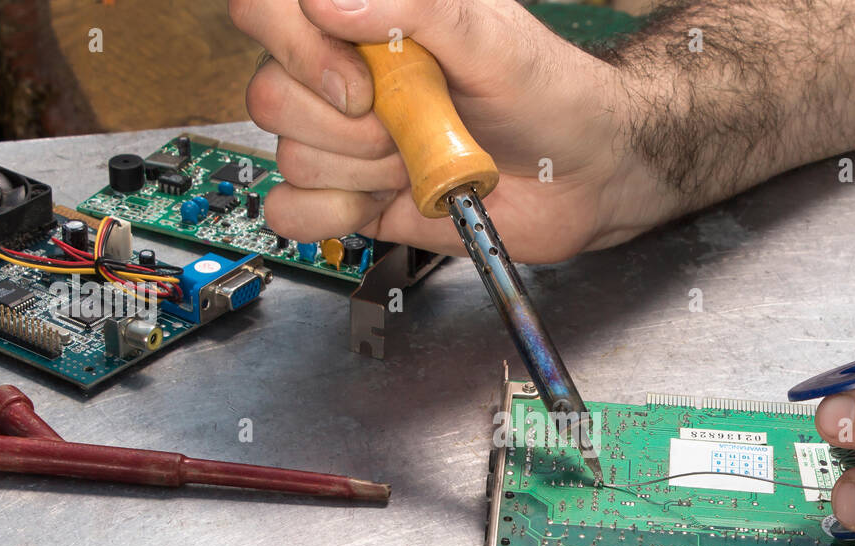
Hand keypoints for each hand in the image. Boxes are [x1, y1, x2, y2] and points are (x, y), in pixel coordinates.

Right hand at [228, 0, 668, 260]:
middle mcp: (344, 75)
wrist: (584, 176)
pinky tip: (382, 203)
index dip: (297, 48)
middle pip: (271, 94)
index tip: (362, 85)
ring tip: (419, 164)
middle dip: (346, 127)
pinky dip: (331, 215)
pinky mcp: (355, 199)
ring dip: (360, 173)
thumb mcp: (491, 37)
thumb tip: (326, 2)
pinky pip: (292, 212)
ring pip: (290, 158)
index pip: (269, 10)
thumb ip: (414, 7)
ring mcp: (348, 140)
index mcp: (367, 19)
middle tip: (412, 130)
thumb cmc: (548, 94)